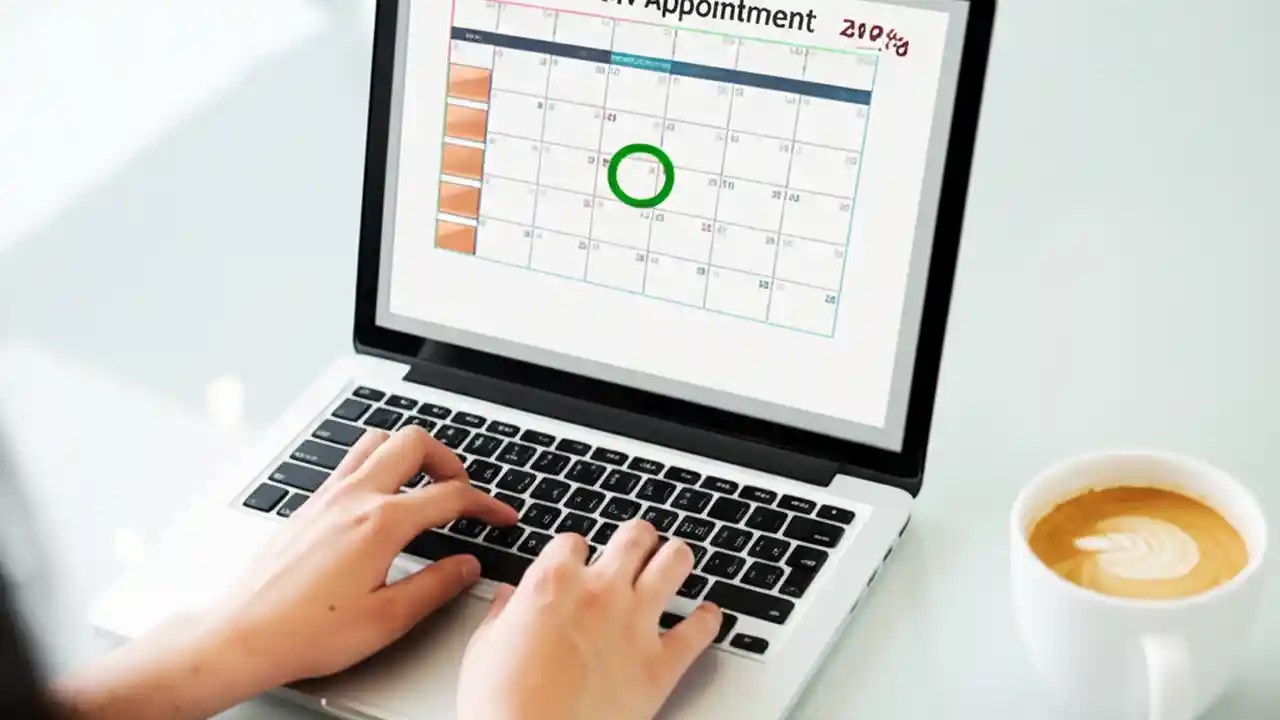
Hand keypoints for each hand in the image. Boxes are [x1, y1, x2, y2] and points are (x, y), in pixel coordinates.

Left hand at [217, 426, 518, 683]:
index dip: (486, 504)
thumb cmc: (307, 632)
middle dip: (449, 461)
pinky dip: (378, 466)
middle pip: (413, 443)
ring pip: (377, 442)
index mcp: (380, 523)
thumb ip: (437, 586)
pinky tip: (383, 499)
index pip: (450, 495)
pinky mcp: (309, 506)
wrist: (243, 635)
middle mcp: (353, 498)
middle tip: (462, 491)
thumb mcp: (388, 619)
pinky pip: (351, 463)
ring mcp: (327, 497)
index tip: (501, 516)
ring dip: (409, 454)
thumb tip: (467, 566)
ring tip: (426, 483)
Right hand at [459, 520, 722, 719]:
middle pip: (634, 537)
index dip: (575, 551)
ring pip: (675, 563)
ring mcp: (635, 624)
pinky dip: (708, 620)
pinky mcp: (661, 665)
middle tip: (638, 544)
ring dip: (675, 558)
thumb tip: (507, 600)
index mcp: (552, 584)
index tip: (576, 560)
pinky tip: (708, 616)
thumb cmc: (501, 709)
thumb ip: (501, 616)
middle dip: (637, 538)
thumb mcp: (483, 651)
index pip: (572, 541)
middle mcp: (599, 593)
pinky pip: (699, 630)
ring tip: (675, 560)